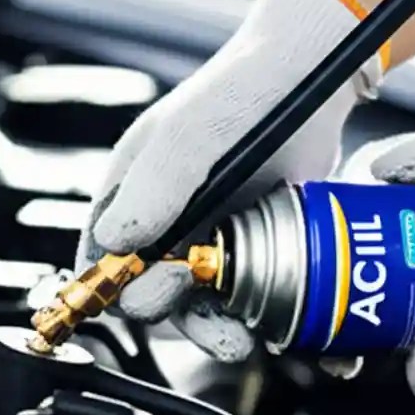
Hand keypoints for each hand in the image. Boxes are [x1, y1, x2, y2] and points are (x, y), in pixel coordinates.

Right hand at [77, 0, 383, 361]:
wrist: (313, 76)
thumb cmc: (241, 90)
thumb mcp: (191, 133)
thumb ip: (156, 183)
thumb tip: (115, 241)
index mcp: (134, 194)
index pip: (100, 259)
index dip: (111, 287)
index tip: (143, 294)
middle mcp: (170, 223)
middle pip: (153, 295)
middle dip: (177, 315)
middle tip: (209, 313)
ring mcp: (215, 239)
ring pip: (206, 307)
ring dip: (222, 331)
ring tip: (247, 337)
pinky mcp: (261, 250)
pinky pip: (256, 298)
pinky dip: (272, 322)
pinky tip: (286, 332)